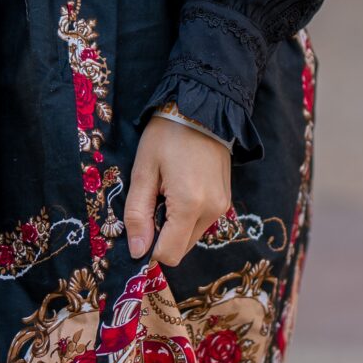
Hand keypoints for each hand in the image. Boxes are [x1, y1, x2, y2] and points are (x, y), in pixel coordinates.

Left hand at [124, 114, 232, 268]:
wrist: (202, 108)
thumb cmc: (167, 135)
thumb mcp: (143, 171)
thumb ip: (137, 214)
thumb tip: (136, 252)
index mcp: (189, 205)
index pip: (168, 254)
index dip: (148, 249)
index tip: (139, 226)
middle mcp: (211, 211)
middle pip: (180, 249)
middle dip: (161, 236)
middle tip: (152, 201)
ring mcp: (222, 206)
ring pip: (190, 237)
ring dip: (174, 225)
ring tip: (166, 192)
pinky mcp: (225, 200)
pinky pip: (201, 223)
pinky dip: (186, 216)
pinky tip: (179, 189)